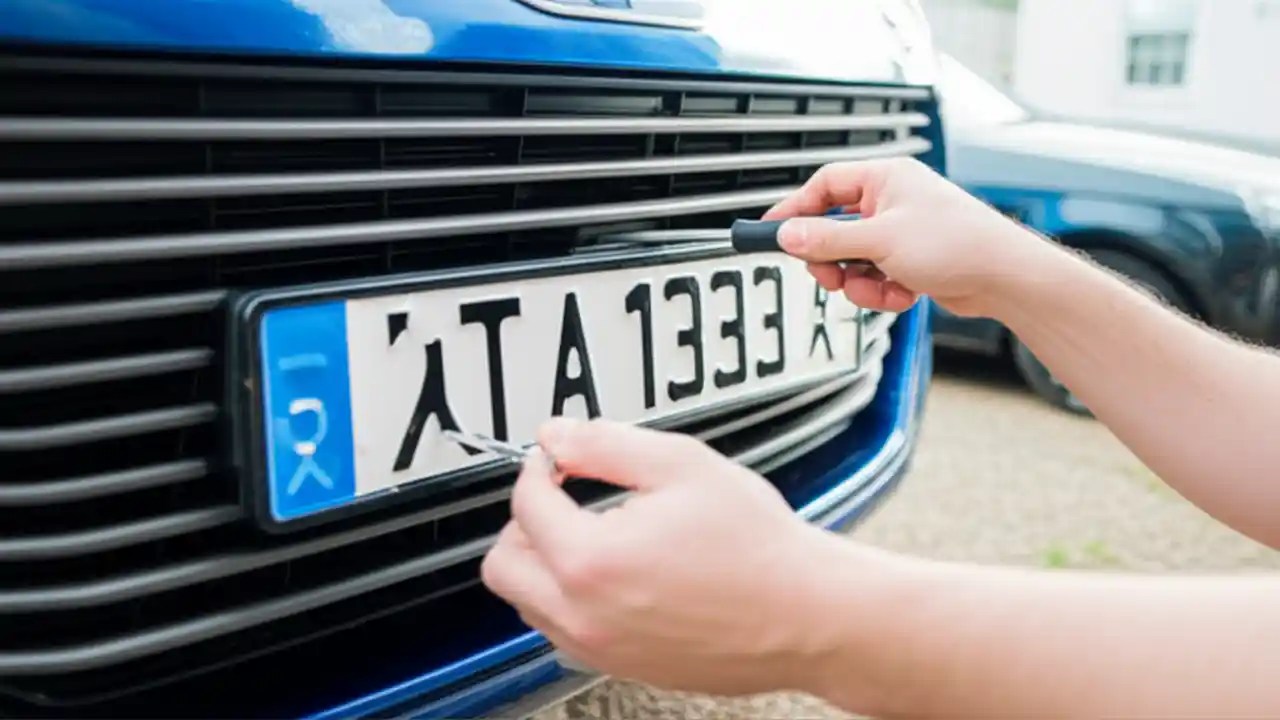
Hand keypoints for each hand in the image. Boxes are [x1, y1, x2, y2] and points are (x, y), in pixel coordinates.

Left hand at [480, 418, 873, 697]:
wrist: (808, 615)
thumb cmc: (759, 547)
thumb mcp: (682, 465)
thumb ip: (605, 444)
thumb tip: (557, 436)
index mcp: (591, 560)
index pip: (525, 504)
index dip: (538, 467)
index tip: (559, 458)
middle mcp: (584, 615)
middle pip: (503, 566)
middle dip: (525, 523)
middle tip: (562, 498)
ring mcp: (600, 649)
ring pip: (527, 604)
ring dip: (543, 564)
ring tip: (594, 535)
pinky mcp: (621, 667)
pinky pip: (563, 631)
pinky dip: (571, 600)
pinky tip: (618, 574)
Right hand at [764, 157, 1053, 317]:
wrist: (1005, 277)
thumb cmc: (956, 243)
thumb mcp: (880, 241)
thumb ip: (828, 239)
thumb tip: (787, 235)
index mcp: (885, 178)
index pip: (824, 185)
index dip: (795, 209)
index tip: (772, 231)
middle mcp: (892, 201)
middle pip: (834, 228)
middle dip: (832, 259)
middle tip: (830, 276)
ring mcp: (901, 232)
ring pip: (853, 259)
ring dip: (859, 281)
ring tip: (880, 289)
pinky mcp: (911, 260)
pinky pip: (875, 276)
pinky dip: (882, 291)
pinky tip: (903, 295)